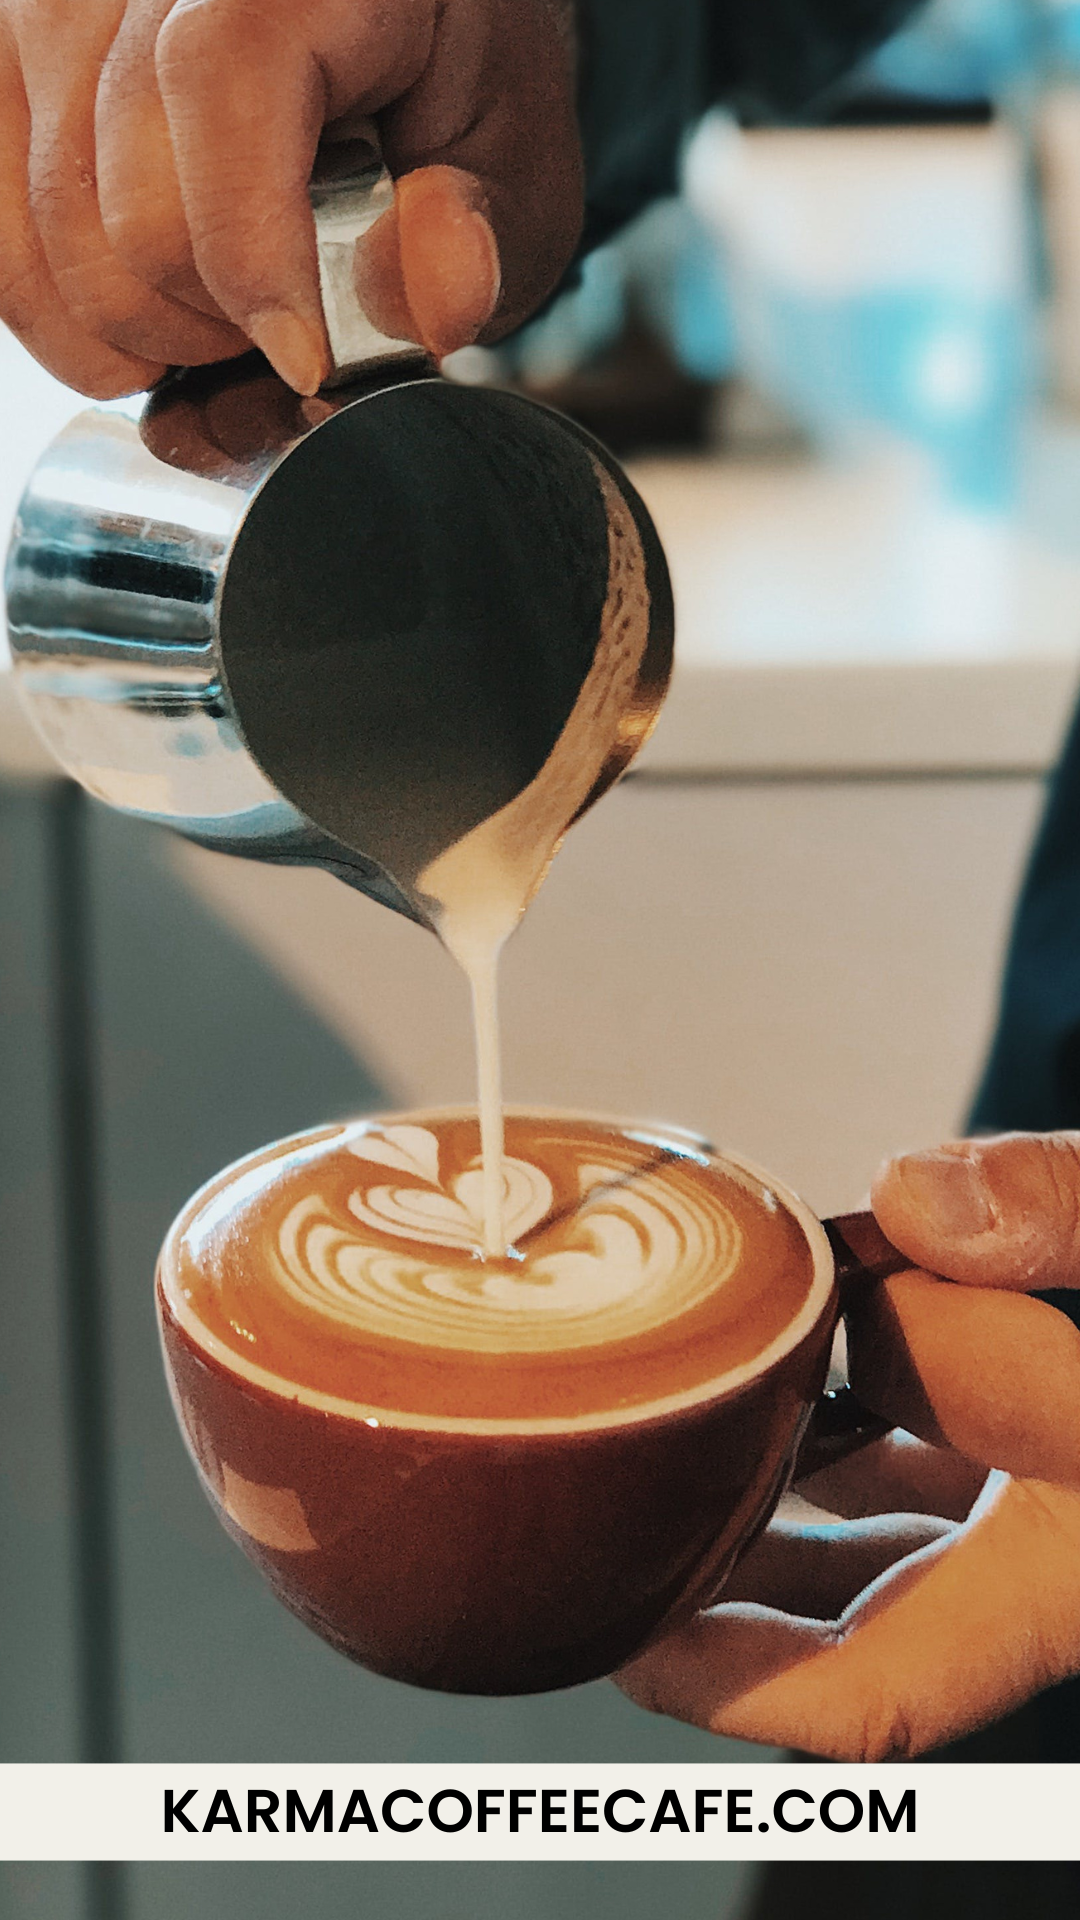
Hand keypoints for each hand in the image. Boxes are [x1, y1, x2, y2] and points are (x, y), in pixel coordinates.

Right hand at [0, 0, 580, 396]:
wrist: (381, 16)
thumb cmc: (444, 79)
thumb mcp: (512, 152)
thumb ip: (482, 227)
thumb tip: (434, 298)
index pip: (218, 85)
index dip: (252, 260)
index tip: (307, 363)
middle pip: (128, 205)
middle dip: (214, 321)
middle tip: (291, 321)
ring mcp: (49, 5)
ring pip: (53, 237)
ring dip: (145, 329)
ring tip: (229, 307)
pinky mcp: (2, 62)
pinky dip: (64, 317)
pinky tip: (146, 318)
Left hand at [618, 1132, 1079, 1760]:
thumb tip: (915, 1191)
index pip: (879, 1699)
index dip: (734, 1699)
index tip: (621, 1636)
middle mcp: (1061, 1553)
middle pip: (849, 1625)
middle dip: (724, 1586)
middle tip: (609, 1500)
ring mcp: (1062, 1501)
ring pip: (880, 1538)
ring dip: (777, 1492)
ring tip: (677, 1413)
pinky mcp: (1066, 1440)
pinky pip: (932, 1456)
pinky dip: (857, 1409)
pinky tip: (807, 1340)